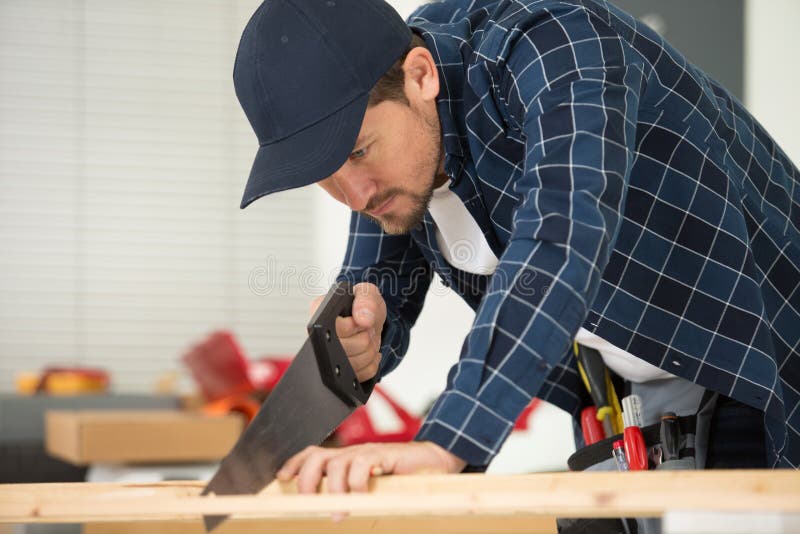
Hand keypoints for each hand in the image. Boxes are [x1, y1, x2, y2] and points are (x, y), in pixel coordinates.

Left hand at [277, 441, 466, 519]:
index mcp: (346, 459)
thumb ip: (352, 492)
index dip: (295, 463)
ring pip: (336, 463)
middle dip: (307, 479)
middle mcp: (352, 453)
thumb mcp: (371, 485)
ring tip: (338, 513)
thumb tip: (333, 510)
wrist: (433, 461)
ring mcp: (366, 452)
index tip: (282, 478)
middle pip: (317, 456)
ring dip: (333, 490)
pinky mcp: (383, 454)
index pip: (313, 454)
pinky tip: (361, 497)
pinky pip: (362, 464)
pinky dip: (357, 483)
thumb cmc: (401, 477)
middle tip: (308, 502)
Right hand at [310, 282, 385, 381]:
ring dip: (368, 351)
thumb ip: (366, 300)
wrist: (370, 321)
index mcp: (321, 312)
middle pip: (344, 350)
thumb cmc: (364, 307)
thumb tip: (362, 318)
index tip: (360, 321)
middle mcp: (320, 335)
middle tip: (365, 328)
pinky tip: (367, 350)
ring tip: (366, 337)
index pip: (332, 329)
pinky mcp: (339, 371)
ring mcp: (327, 355)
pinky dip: (370, 364)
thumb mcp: (368, 294)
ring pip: (352, 365)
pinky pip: (359, 375)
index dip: (352, 326)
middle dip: (363, 338)